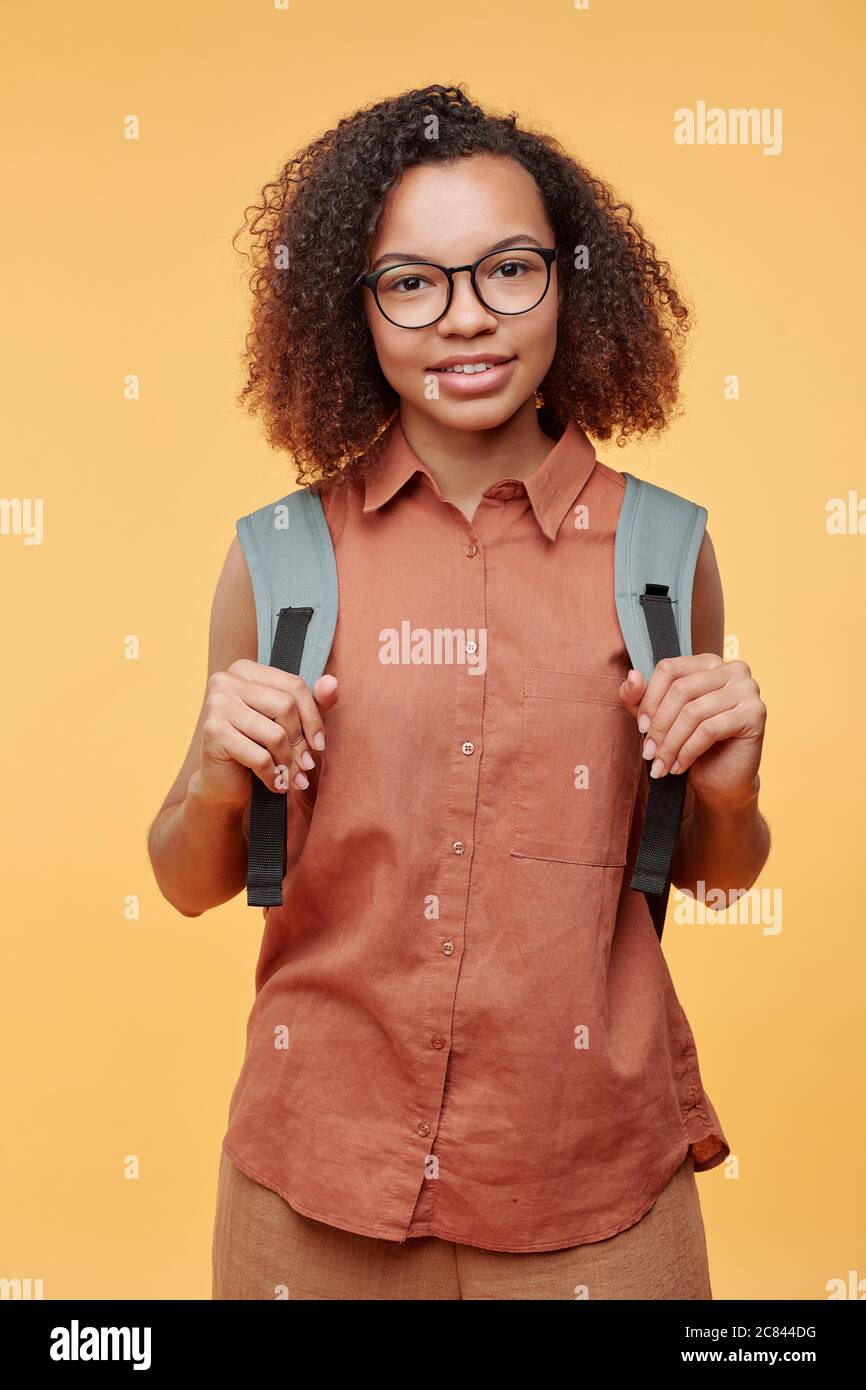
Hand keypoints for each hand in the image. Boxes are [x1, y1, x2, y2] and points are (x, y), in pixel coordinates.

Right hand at [196, 660, 338, 806]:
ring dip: (288, 761)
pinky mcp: (213, 734)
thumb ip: (314, 701)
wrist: (223, 781)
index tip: (319, 743)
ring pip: (275, 734)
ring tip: (289, 775)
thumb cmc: (258, 746)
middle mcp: (226, 681)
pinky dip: (273, 775)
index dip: (313, 717)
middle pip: (286, 706)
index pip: (294, 684)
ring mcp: (216, 706)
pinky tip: (275, 783)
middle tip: (305, 764)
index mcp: (245, 670)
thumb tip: (332, 682)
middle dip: (300, 741)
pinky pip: (260, 757)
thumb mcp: (290, 721)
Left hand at [619, 655, 765, 808]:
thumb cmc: (692, 745)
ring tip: (660, 764)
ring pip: (693, 712)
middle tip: (648, 753)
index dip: (649, 699)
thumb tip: (633, 675)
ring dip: (671, 743)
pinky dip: (688, 751)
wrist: (722, 780)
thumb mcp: (658, 718)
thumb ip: (639, 696)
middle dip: (659, 726)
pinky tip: (679, 766)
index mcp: (708, 662)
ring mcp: (748, 689)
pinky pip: (709, 729)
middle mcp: (732, 669)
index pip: (669, 669)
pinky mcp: (755, 713)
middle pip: (680, 690)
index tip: (640, 727)